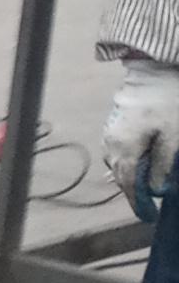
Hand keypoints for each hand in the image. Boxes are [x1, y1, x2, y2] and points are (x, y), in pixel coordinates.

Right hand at [102, 65, 178, 215]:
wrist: (157, 66)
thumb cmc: (169, 100)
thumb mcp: (174, 137)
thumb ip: (164, 166)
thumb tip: (157, 189)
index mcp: (123, 150)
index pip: (129, 186)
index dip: (140, 204)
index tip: (149, 216)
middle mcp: (111, 145)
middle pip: (123, 177)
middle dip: (137, 189)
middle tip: (153, 199)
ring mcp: (110, 133)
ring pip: (121, 163)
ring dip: (134, 173)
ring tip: (149, 179)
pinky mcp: (116, 124)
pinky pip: (121, 150)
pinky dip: (132, 158)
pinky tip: (143, 158)